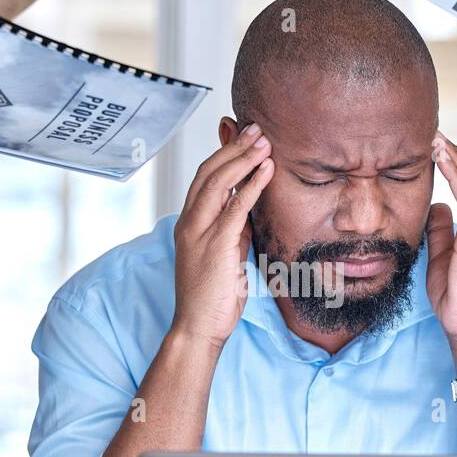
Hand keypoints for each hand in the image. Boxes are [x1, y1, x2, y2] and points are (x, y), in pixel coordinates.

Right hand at [170, 123, 275, 351]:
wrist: (198, 327)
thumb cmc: (212, 296)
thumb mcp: (225, 253)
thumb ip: (233, 228)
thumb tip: (249, 206)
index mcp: (189, 222)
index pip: (204, 177)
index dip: (224, 152)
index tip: (243, 135)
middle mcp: (189, 222)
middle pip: (209, 171)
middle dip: (234, 147)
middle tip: (257, 129)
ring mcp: (200, 233)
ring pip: (219, 183)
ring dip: (244, 158)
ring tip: (265, 142)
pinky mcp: (216, 245)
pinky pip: (236, 207)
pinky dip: (252, 185)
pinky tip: (267, 170)